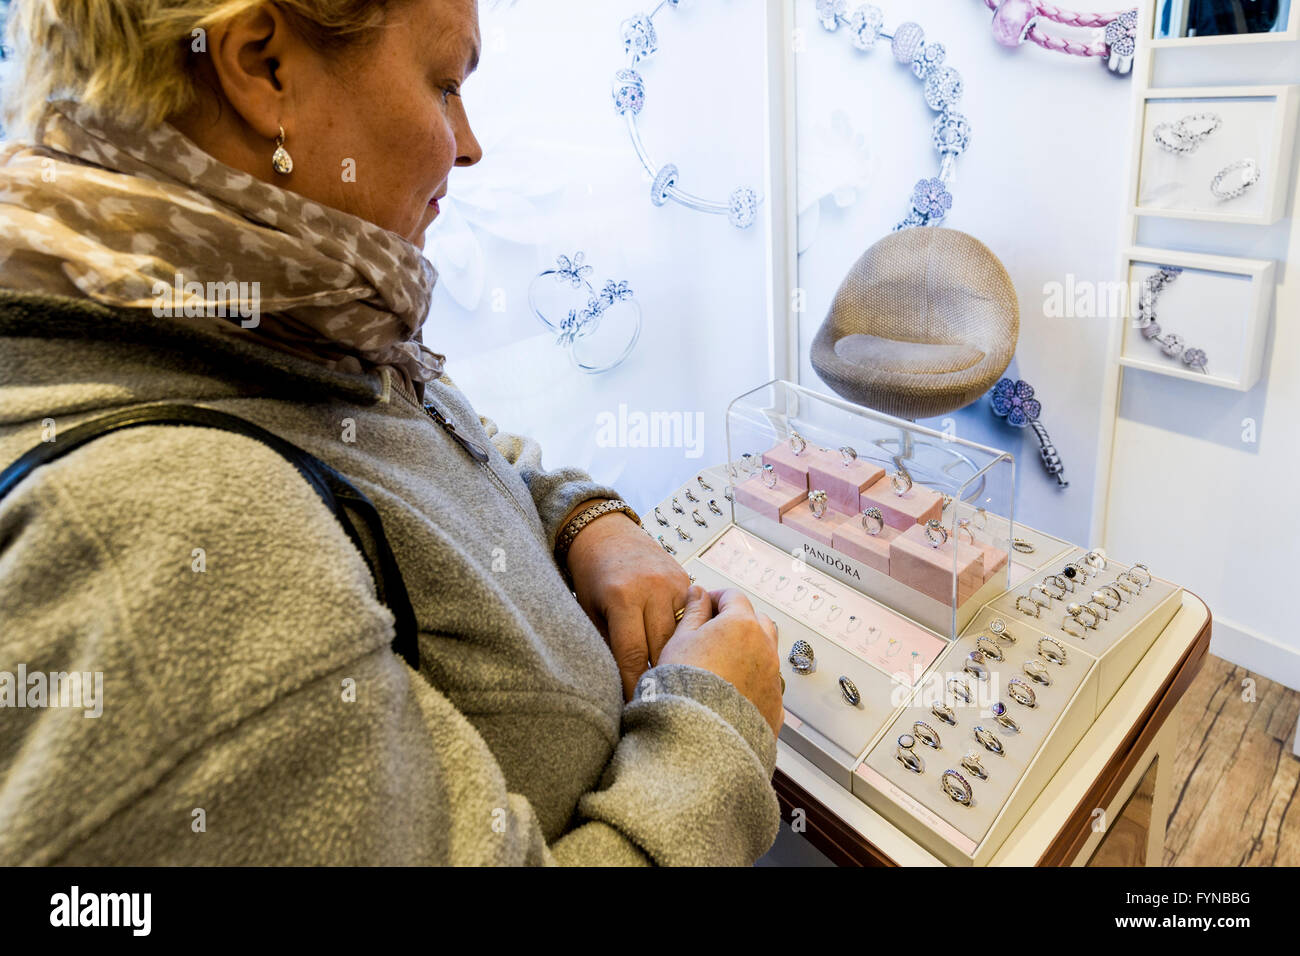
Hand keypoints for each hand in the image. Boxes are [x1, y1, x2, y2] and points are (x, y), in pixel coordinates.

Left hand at [566, 510, 692, 699]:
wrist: (605, 532)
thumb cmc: (591, 576)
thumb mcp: (589, 611)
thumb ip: (606, 645)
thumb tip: (617, 687)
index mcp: (622, 598)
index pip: (633, 655)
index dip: (636, 686)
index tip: (637, 708)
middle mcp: (652, 589)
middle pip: (663, 648)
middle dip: (660, 677)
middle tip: (660, 703)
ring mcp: (673, 583)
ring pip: (682, 635)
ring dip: (679, 659)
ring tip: (679, 685)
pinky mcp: (685, 580)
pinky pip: (691, 617)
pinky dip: (688, 636)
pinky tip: (689, 655)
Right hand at [658, 587, 782, 737]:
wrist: (700, 735)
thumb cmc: (686, 686)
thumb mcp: (679, 640)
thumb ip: (692, 612)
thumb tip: (698, 595)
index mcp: (742, 625)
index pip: (733, 597)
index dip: (715, 598)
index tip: (703, 605)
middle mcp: (764, 648)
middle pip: (757, 620)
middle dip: (738, 621)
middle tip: (715, 631)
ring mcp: (773, 677)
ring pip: (766, 652)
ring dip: (750, 650)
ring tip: (724, 661)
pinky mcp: (774, 705)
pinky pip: (768, 684)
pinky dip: (755, 681)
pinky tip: (734, 689)